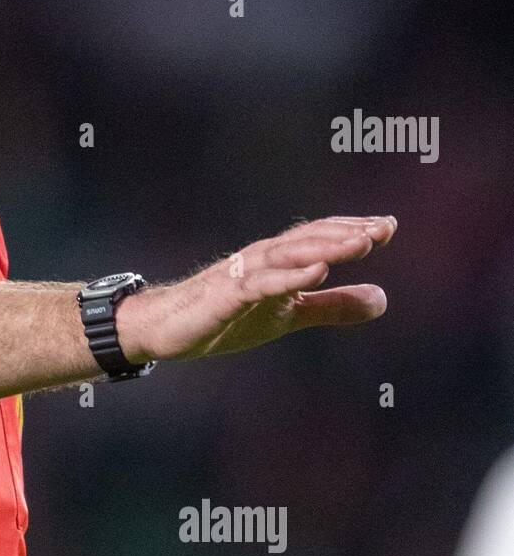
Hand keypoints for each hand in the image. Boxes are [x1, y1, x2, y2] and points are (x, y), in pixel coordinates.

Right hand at [118, 215, 397, 362]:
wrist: (167, 328)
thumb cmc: (226, 317)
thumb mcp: (290, 315)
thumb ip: (333, 306)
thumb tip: (383, 299)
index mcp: (278, 259)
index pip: (320, 237)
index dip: (353, 229)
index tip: (389, 227)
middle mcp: (262, 257)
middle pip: (309, 238)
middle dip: (346, 232)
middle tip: (383, 229)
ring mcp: (243, 274)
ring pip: (289, 254)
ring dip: (327, 246)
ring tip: (363, 243)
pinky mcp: (226, 295)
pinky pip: (262, 283)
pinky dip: (291, 276)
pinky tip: (318, 272)